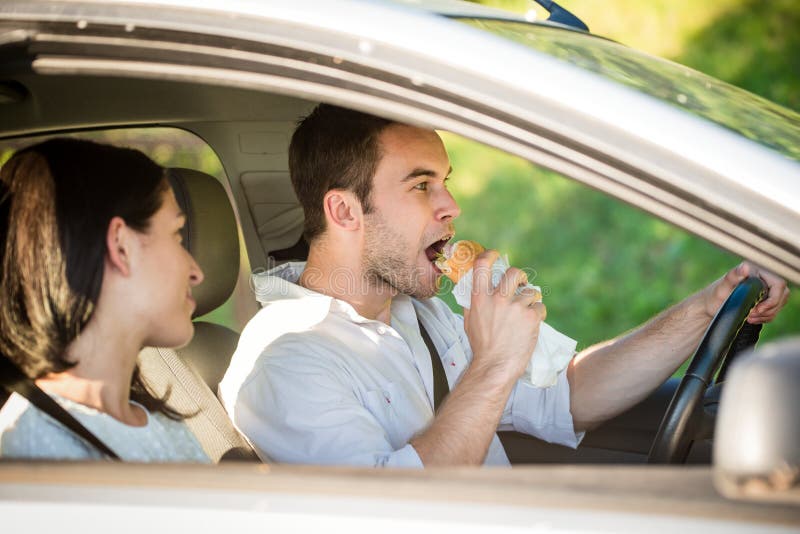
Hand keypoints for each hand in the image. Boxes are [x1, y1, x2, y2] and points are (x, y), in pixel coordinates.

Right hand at [463, 250, 545, 382]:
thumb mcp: (469, 320)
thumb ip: (473, 302)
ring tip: (525, 313)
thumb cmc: (481, 345)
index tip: (495, 255)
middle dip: (520, 277)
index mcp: (479, 298)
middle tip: (521, 284)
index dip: (490, 255)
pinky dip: (538, 314)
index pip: (482, 264)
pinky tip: (531, 325)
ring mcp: (516, 307)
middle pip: (514, 272)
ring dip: (530, 300)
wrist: (496, 366)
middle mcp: (497, 298)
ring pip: (531, 291)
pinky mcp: (531, 316)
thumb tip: (473, 286)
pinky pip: (539, 306)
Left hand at [704, 262, 789, 323]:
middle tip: (751, 314)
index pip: (779, 284)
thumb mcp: (723, 287)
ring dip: (767, 314)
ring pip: (779, 303)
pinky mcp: (764, 297)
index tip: (757, 309)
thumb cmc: (714, 296)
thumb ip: (733, 276)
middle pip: (782, 295)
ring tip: (749, 316)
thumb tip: (745, 267)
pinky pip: (774, 309)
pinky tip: (752, 318)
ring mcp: (765, 287)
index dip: (772, 299)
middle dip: (769, 308)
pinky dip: (765, 316)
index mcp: (755, 270)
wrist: (709, 306)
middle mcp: (763, 277)